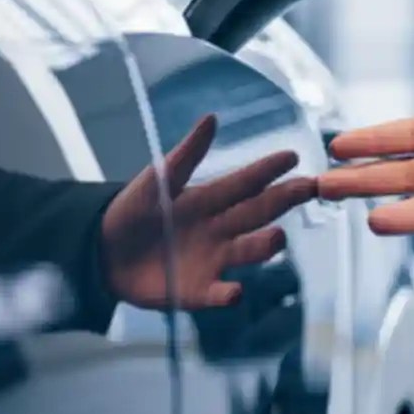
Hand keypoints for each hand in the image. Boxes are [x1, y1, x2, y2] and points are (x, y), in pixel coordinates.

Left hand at [102, 115, 315, 308]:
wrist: (103, 253)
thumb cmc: (134, 212)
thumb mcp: (156, 180)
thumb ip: (186, 156)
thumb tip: (211, 119)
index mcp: (209, 200)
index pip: (245, 182)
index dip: (267, 170)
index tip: (292, 157)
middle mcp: (219, 230)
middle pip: (258, 213)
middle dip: (284, 200)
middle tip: (310, 187)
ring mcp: (212, 260)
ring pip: (246, 251)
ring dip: (263, 246)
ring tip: (277, 237)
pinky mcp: (198, 291)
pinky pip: (219, 294)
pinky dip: (228, 295)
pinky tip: (235, 291)